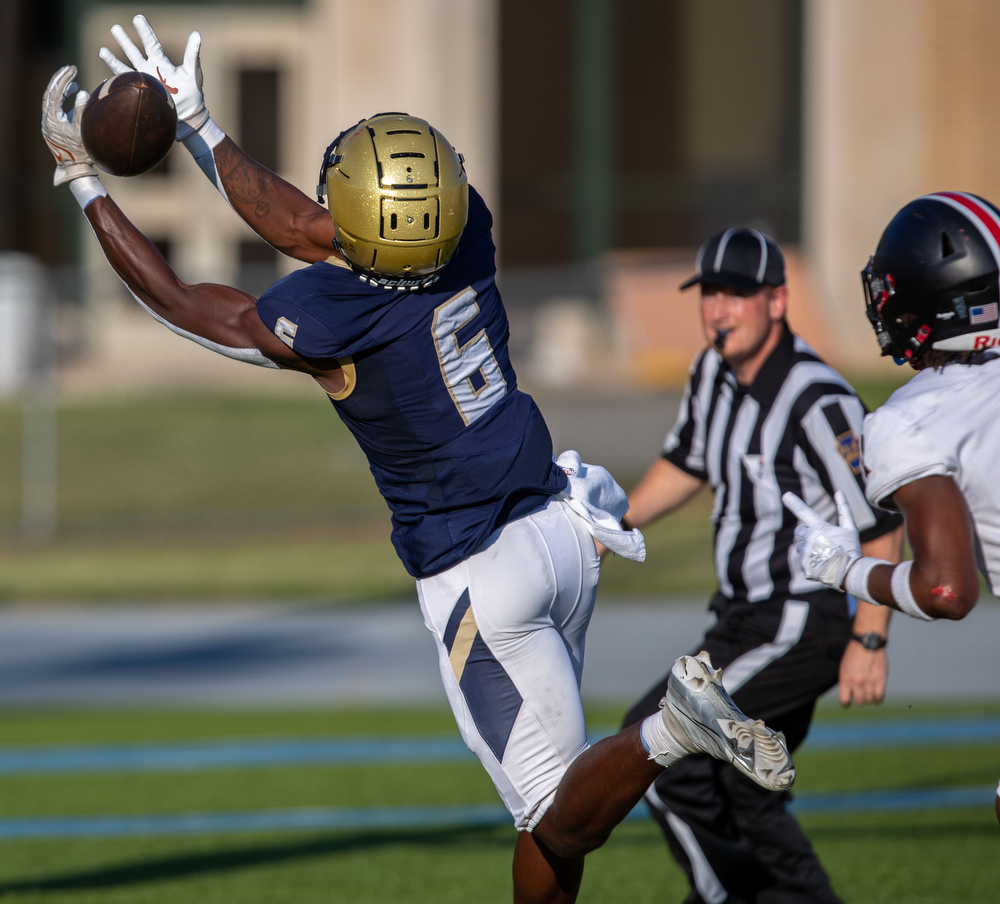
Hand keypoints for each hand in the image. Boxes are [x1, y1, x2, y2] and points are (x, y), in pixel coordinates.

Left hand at [41, 65, 95, 185]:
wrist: (75, 169)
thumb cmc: (81, 153)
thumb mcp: (83, 131)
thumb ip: (82, 111)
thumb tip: (83, 92)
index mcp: (51, 120)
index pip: (54, 93)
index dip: (63, 79)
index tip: (73, 69)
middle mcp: (47, 120)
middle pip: (50, 93)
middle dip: (60, 80)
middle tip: (70, 68)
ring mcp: (50, 124)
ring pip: (52, 100)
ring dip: (62, 89)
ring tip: (73, 80)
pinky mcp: (55, 127)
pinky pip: (57, 108)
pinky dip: (65, 99)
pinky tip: (75, 94)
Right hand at [99, 14, 205, 126]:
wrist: (189, 116)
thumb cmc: (193, 93)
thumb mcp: (193, 72)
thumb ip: (192, 54)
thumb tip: (196, 34)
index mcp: (161, 62)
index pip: (151, 43)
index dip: (144, 31)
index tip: (137, 18)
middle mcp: (150, 70)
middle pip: (134, 52)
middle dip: (124, 40)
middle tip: (115, 27)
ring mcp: (144, 82)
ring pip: (125, 69)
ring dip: (113, 60)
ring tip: (102, 50)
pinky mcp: (140, 94)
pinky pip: (125, 87)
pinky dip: (115, 83)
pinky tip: (106, 80)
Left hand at [782, 490, 860, 589]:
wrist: (850, 572)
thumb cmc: (850, 548)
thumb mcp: (850, 527)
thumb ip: (844, 509)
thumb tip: (838, 491)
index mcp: (818, 527)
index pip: (803, 511)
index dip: (793, 502)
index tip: (785, 495)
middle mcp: (808, 538)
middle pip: (799, 531)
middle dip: (806, 533)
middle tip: (822, 541)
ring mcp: (805, 552)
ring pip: (800, 547)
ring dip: (808, 549)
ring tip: (825, 555)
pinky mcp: (804, 565)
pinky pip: (803, 560)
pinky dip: (811, 562)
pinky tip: (823, 565)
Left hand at [838, 642, 886, 705]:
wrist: (867, 643)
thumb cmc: (854, 654)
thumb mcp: (844, 667)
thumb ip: (846, 681)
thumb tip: (849, 694)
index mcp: (846, 679)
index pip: (844, 701)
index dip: (846, 703)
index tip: (848, 700)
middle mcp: (857, 683)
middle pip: (859, 702)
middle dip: (859, 700)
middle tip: (860, 695)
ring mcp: (870, 682)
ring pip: (870, 701)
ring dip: (869, 699)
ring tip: (868, 693)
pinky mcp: (881, 680)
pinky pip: (880, 697)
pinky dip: (878, 698)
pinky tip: (876, 694)